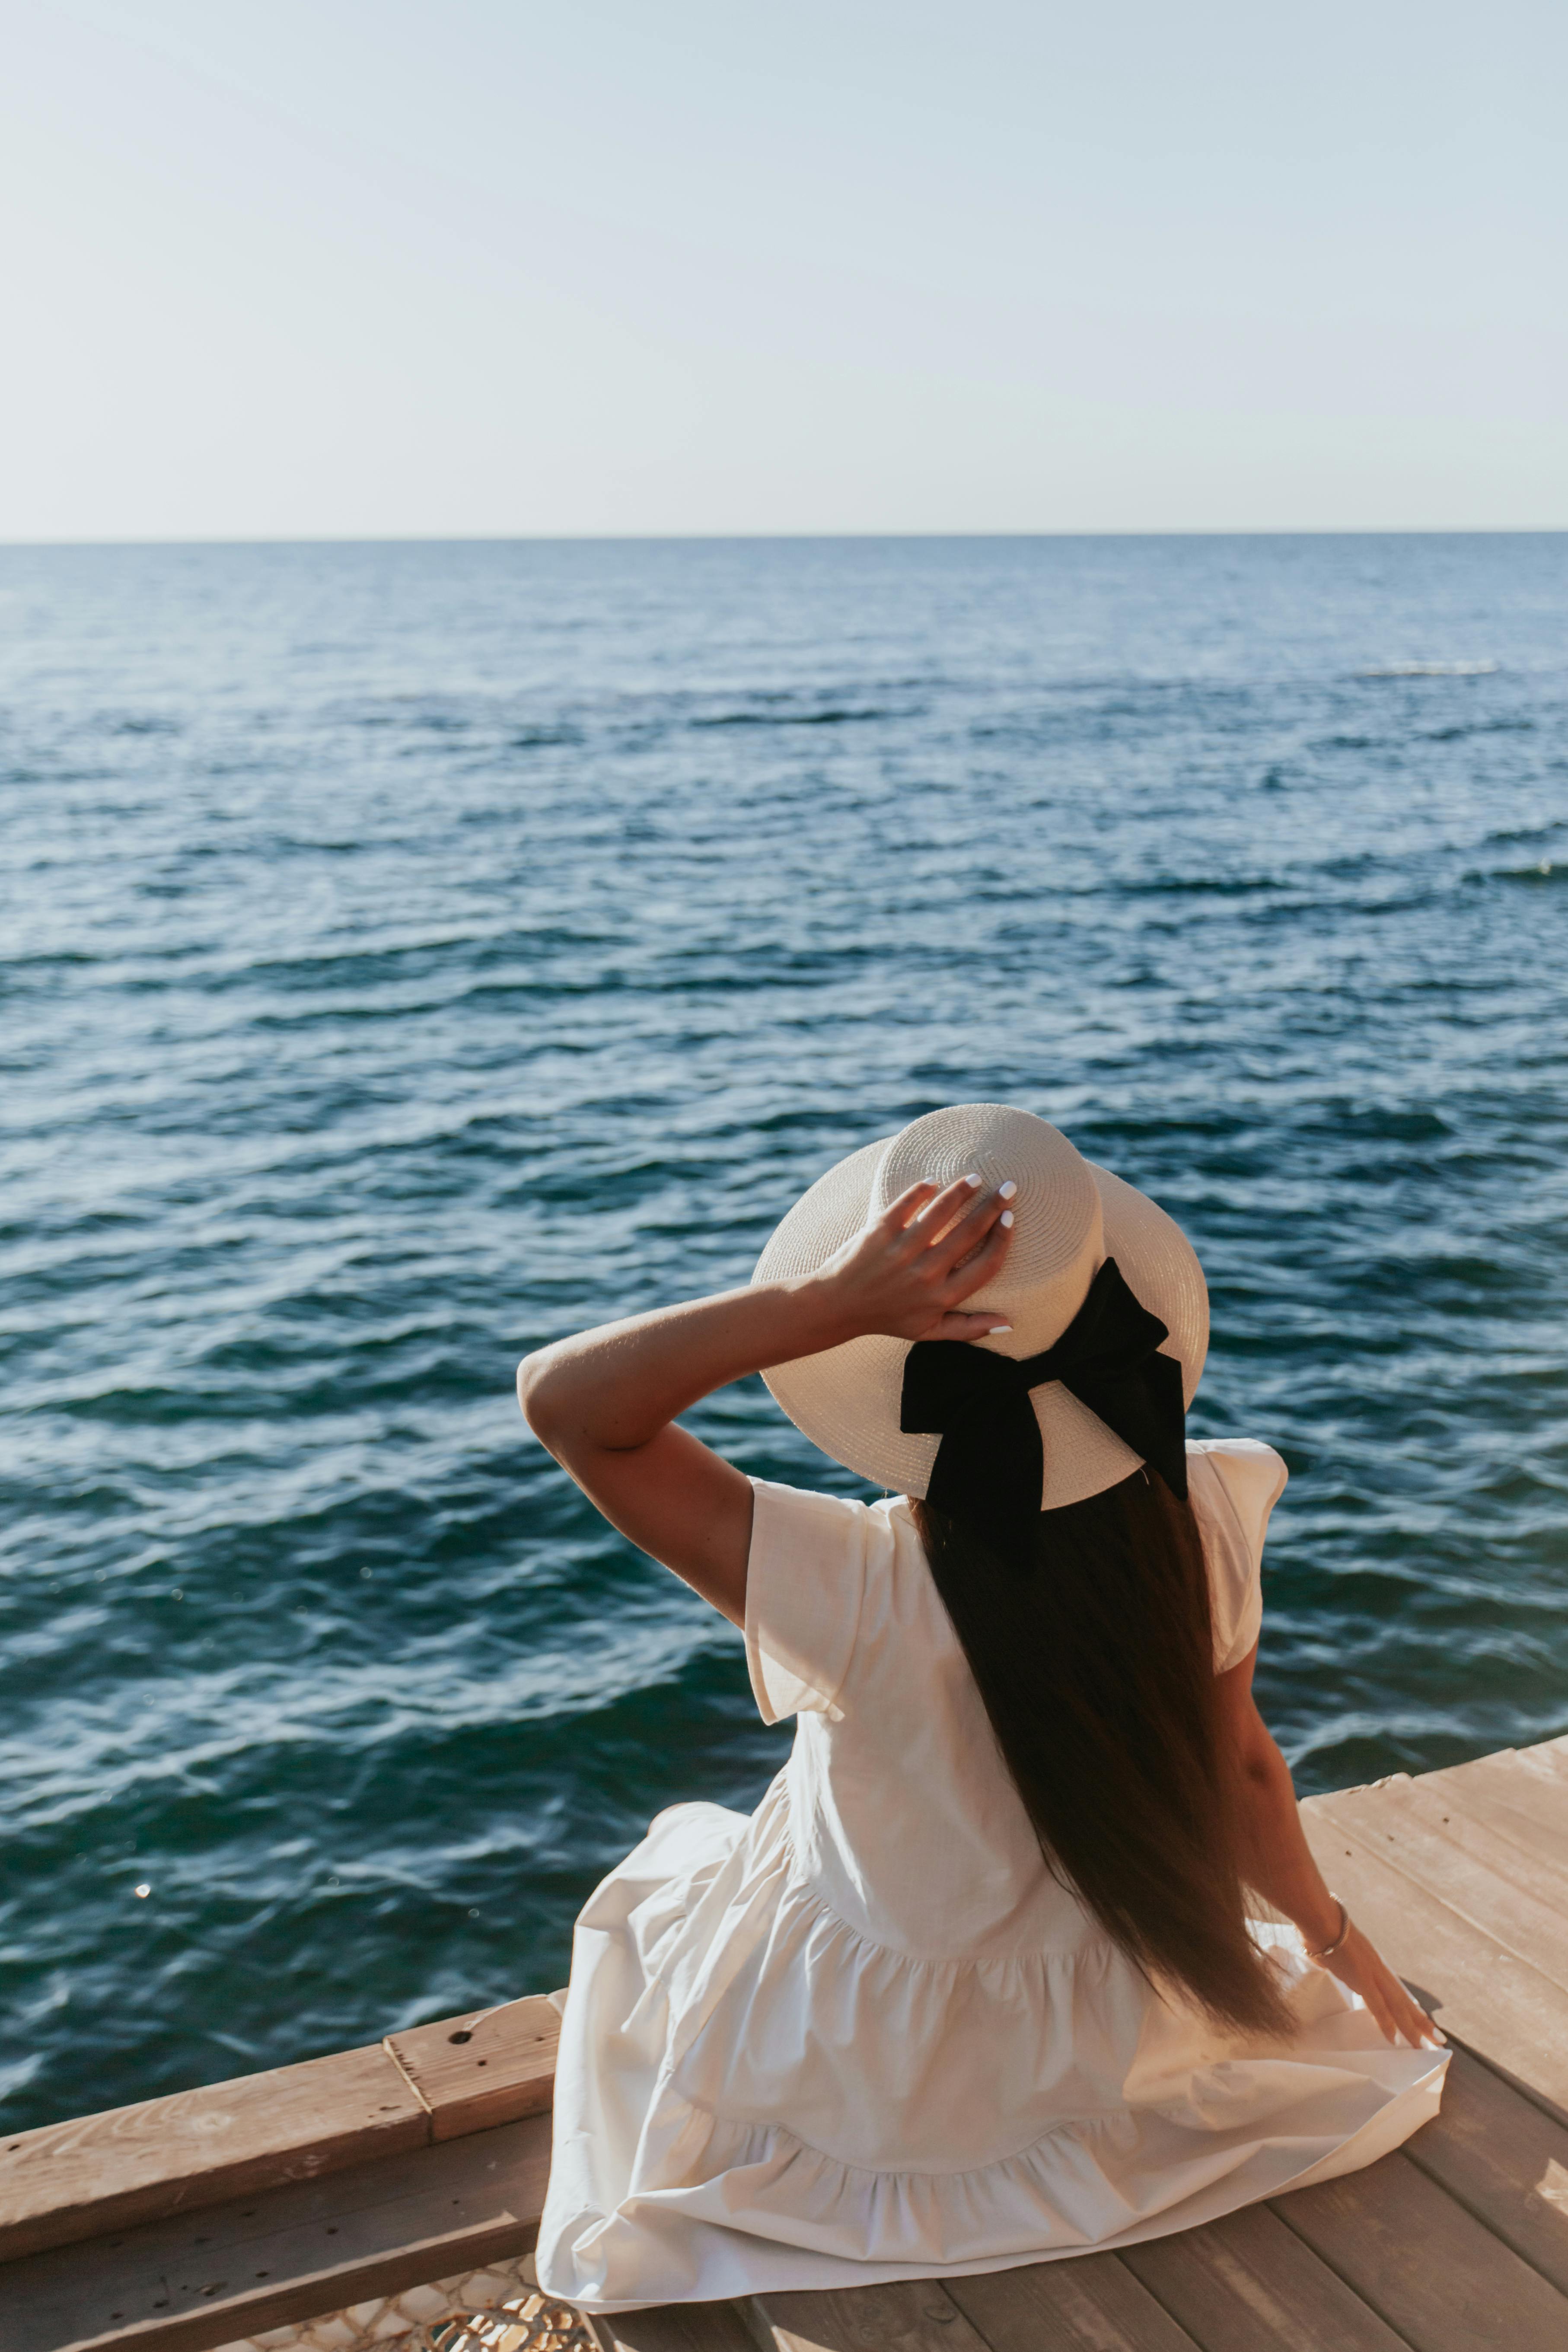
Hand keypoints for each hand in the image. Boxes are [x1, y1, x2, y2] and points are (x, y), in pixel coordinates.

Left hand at [812, 1176, 1014, 1344]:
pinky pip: (906, 1203)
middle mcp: (925, 1273)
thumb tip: (1008, 1323)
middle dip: (993, 1206)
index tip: (1010, 1218)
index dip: (1002, 1238)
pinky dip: (922, 1189)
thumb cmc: (886, 1318)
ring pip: (941, 1212)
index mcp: (942, 1297)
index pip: (987, 1264)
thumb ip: (968, 1328)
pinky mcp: (878, 1232)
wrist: (836, 1306)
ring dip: (963, 1191)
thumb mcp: (928, 1332)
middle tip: (1009, 1187)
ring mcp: (901, 1251)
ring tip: (976, 1178)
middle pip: (970, 1232)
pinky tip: (934, 1181)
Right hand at [1316, 1920, 1445, 2050]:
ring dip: (1411, 2026)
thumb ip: (1331, 1955)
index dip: (1408, 2006)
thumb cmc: (1321, 1926)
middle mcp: (1378, 1969)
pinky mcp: (1362, 1978)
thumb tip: (1320, 1956)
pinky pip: (1377, 2005)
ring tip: (1424, 2044)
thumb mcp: (1332, 1945)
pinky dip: (1386, 2023)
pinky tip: (1394, 2039)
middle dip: (1420, 2021)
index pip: (1395, 1989)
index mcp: (1372, 1961)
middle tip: (1438, 2039)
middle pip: (1403, 2000)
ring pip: (1397, 2005)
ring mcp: (1372, 1973)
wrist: (1320, 1917)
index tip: (1421, 2020)